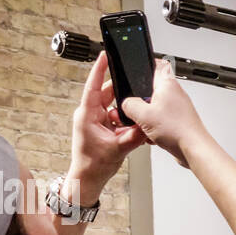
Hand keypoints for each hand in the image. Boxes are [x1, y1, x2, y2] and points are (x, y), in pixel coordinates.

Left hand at [66, 51, 147, 202]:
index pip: (94, 86)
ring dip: (124, 109)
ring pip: (112, 106)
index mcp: (87, 115)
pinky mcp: (100, 127)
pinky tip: (131, 125)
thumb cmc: (93, 165)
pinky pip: (114, 116)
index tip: (105, 55)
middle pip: (107, 94)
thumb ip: (135, 135)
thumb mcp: (119, 148)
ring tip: (134, 114)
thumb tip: (147, 125)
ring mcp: (94, 120)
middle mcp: (89, 114)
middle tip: (134, 88)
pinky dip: (124, 119)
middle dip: (121, 92)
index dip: (99, 69)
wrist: (87, 179)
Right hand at [121, 59, 208, 169]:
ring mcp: (178, 108)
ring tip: (145, 126)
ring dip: (147, 117)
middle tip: (135, 108)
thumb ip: (129, 105)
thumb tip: (126, 104)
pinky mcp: (179, 121)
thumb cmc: (177, 130)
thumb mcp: (143, 115)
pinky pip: (161, 120)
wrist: (193, 150)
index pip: (158, 64)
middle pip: (152, 89)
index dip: (146, 63)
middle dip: (141, 100)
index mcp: (167, 84)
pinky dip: (155, 127)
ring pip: (156, 107)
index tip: (137, 68)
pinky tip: (152, 136)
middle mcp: (175, 93)